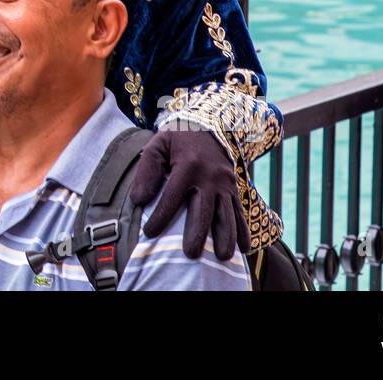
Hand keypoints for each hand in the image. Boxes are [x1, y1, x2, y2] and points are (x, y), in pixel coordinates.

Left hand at [128, 127, 247, 259]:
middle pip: (204, 210)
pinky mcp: (234, 188)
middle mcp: (209, 176)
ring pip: (227, 214)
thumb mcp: (158, 145)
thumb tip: (138, 200)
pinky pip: (240, 212)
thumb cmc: (178, 139)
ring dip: (225, 237)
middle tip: (190, 254)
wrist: (210, 125)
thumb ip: (147, 171)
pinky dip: (243, 230)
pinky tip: (243, 249)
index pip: (172, 197)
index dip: (160, 217)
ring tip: (222, 257)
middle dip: (197, 234)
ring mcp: (225, 183)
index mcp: (187, 165)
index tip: (149, 234)